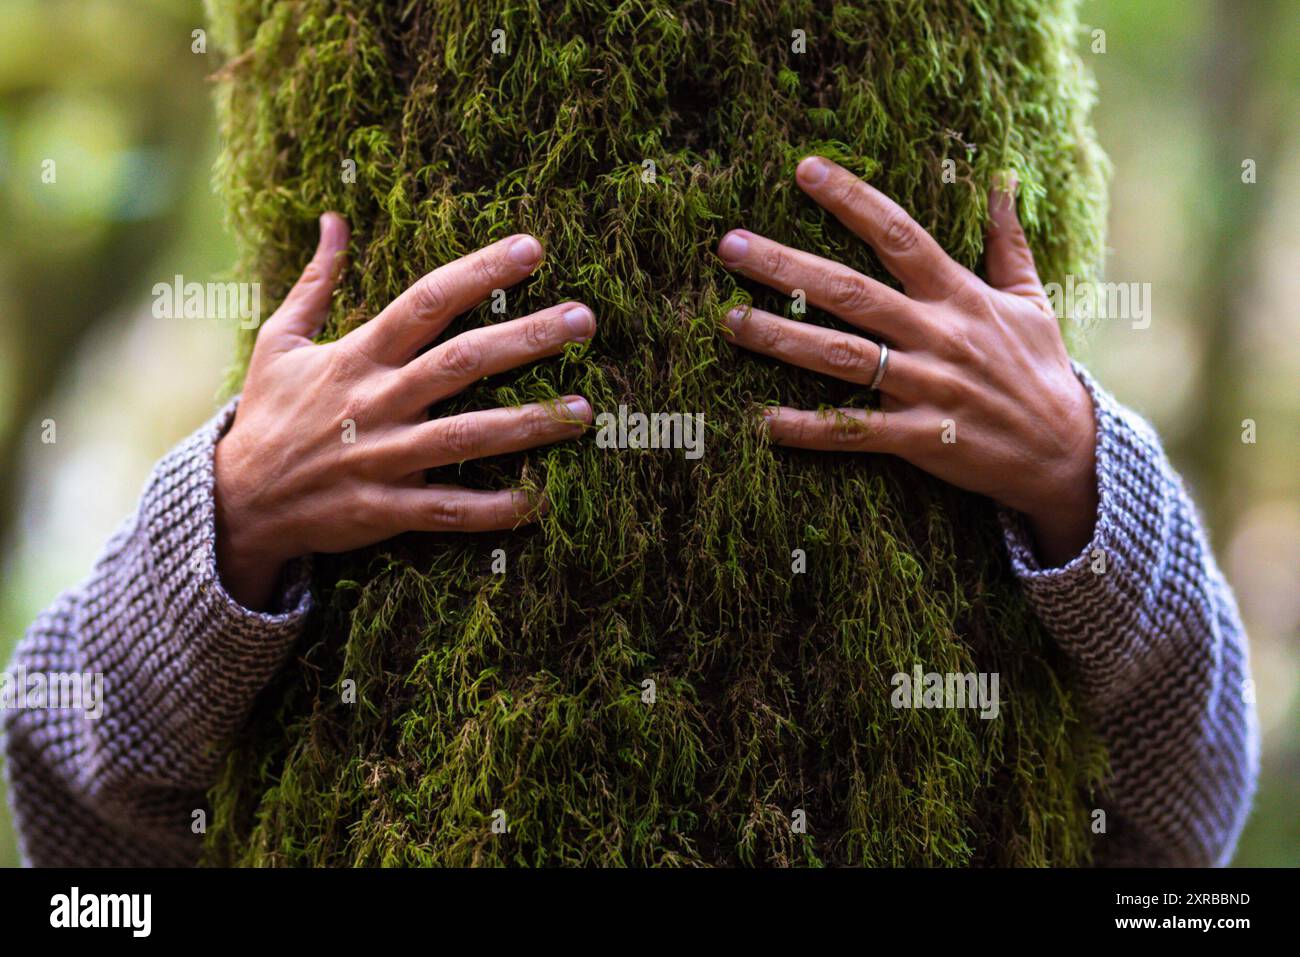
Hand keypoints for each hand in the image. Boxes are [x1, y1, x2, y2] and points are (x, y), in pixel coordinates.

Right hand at [214, 214, 595, 609]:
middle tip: (585, 319)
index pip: (426, 302)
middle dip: (526, 338)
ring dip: (528, 423)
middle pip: (461, 362)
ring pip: (466, 437)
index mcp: (357, 356)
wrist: (237, 501)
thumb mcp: (281, 341)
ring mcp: (383, 458)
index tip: (532, 249)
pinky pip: (447, 509)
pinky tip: (540, 501)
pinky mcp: (384, 509)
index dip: (479, 273)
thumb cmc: (270, 415)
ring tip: (584, 410)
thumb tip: (334, 219)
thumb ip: (316, 281)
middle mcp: (376, 402)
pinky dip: (493, 508)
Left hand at [715, 157, 1096, 567]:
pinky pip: (856, 431)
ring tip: (729, 321)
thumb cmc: (1040, 371)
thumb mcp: (1031, 300)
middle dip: (787, 267)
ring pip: (843, 357)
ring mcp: (927, 388)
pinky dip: (810, 428)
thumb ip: (1007, 243)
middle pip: (851, 292)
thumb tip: (1004, 179)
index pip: (899, 234)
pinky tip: (762, 421)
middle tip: (730, 246)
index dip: (852, 200)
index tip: (805, 169)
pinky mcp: (921, 438)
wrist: (1067, 453)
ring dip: (782, 338)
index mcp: (960, 296)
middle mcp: (938, 335)